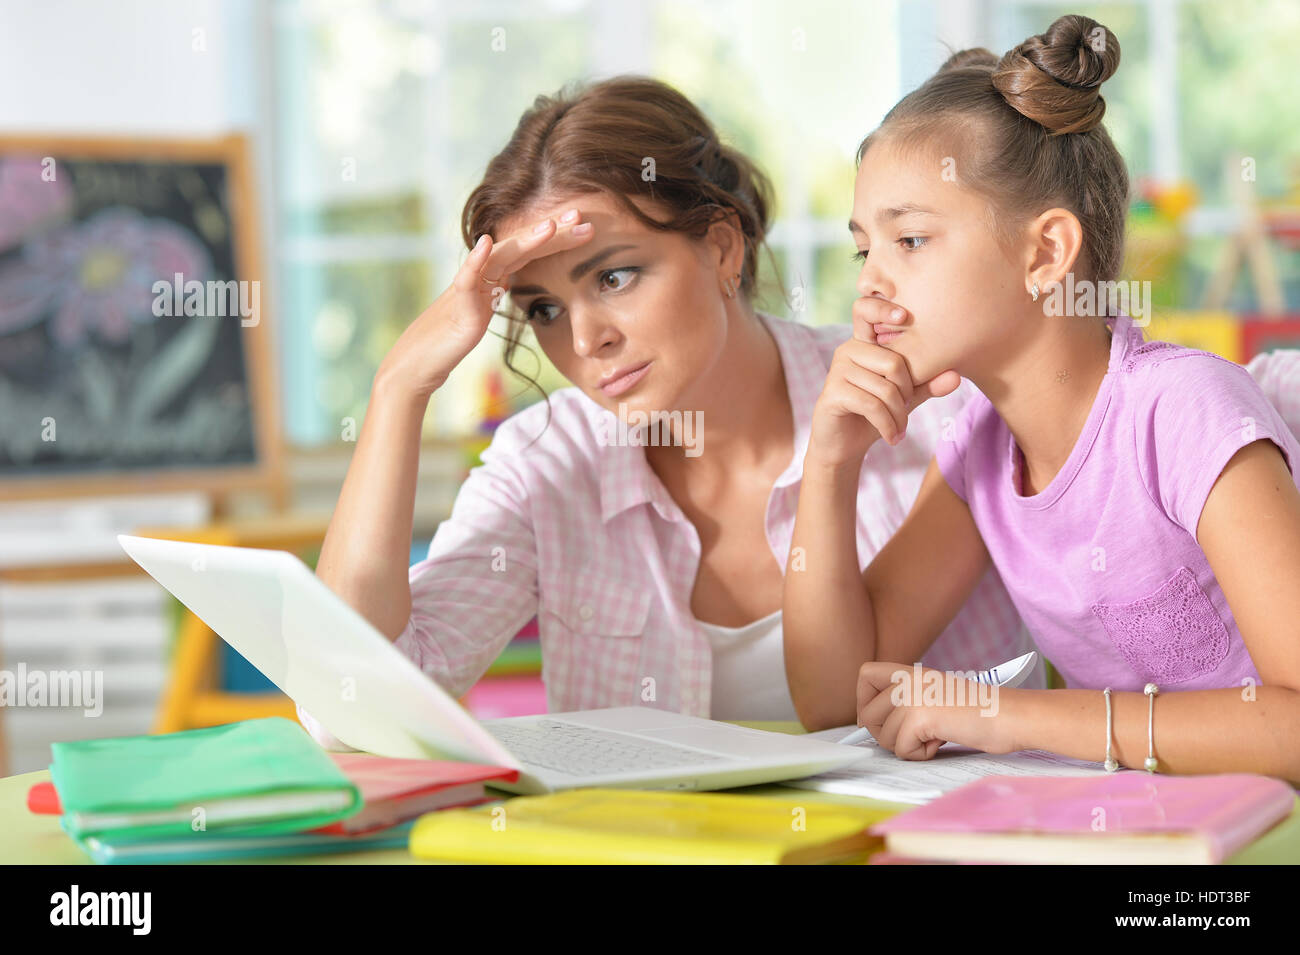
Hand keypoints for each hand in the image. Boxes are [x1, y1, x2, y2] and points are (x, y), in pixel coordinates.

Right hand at [378, 210, 595, 399]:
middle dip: (552, 231)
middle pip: (521, 247)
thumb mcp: (480, 312)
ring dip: (525, 240)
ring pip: (499, 257)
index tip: (585, 227)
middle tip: (582, 215)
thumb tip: (511, 279)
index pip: (530, 252)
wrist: (419, 362)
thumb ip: (494, 293)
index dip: (557, 238)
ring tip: (551, 226)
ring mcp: (469, 288)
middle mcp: (482, 276)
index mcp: (492, 278)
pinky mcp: (456, 305)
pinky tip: (486, 244)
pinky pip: (465, 280)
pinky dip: (475, 261)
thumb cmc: (449, 339)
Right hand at [806, 296, 961, 471]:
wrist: (842, 446)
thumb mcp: (904, 398)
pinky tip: (892, 437)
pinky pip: (872, 405)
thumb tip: (956, 376)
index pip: (866, 310)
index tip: (904, 317)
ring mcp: (837, 370)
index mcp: (864, 344)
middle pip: (894, 362)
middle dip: (907, 393)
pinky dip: (888, 425)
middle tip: (905, 411)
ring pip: (885, 388)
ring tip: (900, 429)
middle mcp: (847, 350)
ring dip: (899, 416)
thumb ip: (926, 384)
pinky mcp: (832, 393)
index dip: (883, 308)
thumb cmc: (872, 416)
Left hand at [855, 661, 1016, 759]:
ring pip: (883, 736)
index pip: (865, 674)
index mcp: (911, 671)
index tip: (880, 717)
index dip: (865, 700)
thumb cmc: (979, 712)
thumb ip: (906, 700)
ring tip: (934, 736)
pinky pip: (901, 749)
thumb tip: (870, 722)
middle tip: (915, 735)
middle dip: (886, 734)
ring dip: (907, 745)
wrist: (1010, 715)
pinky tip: (941, 742)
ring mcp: (912, 697)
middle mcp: (908, 679)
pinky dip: (921, 755)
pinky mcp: (920, 717)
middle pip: (868, 715)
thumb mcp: (935, 694)